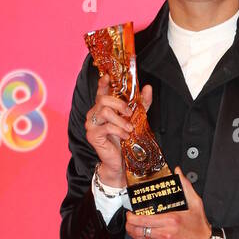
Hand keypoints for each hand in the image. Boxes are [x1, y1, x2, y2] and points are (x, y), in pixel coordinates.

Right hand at [85, 74, 153, 188]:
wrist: (119, 161)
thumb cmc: (124, 139)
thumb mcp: (136, 118)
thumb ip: (142, 104)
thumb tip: (148, 87)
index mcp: (102, 108)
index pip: (101, 92)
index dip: (102, 83)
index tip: (107, 77)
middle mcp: (94, 114)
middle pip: (103, 100)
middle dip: (119, 104)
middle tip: (130, 113)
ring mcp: (91, 124)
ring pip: (104, 112)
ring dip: (120, 120)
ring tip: (129, 128)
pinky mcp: (92, 135)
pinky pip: (106, 127)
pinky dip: (119, 130)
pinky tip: (125, 136)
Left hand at [125, 165, 211, 238]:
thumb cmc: (200, 228)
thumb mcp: (196, 204)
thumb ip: (185, 186)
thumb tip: (178, 172)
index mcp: (171, 221)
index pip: (142, 220)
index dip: (131, 217)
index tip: (130, 214)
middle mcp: (165, 235)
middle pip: (137, 230)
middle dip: (129, 225)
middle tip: (130, 221)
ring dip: (134, 234)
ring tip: (134, 229)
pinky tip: (143, 238)